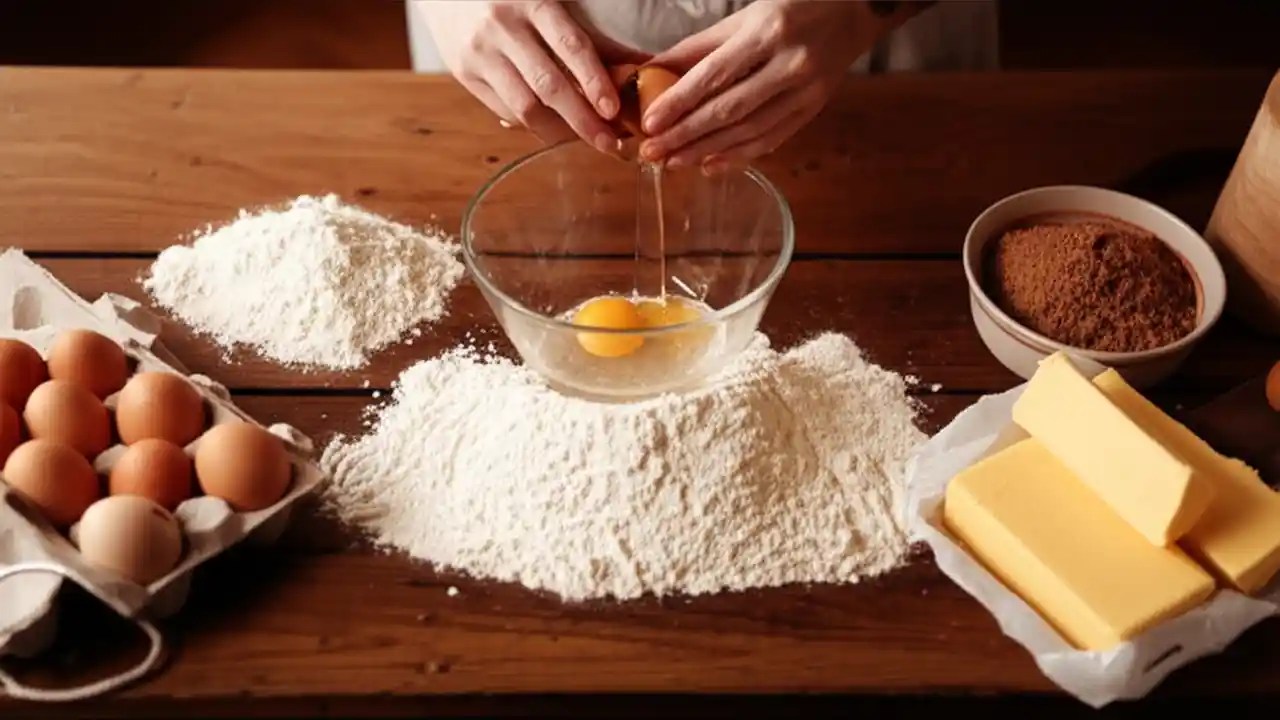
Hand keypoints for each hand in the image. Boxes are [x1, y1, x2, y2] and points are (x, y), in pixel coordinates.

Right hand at [420, 0, 626, 151]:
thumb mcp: (544, 0)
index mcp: (531, 1)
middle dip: (583, 120)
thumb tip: (635, 66)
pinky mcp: (462, 72)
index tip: (614, 110)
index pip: (570, 45)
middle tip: (609, 143)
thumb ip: (583, 34)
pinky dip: (532, 123)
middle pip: (548, 85)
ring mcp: (479, 53)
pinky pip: (504, 110)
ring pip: (524, 106)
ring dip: (558, 131)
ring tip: (585, 140)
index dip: (595, 80)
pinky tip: (552, 127)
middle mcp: (502, 28)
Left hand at [638, 1, 895, 172]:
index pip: (714, 75)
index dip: (679, 102)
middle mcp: (789, 64)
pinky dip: (738, 156)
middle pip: (729, 110)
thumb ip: (698, 49)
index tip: (650, 124)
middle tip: (653, 153)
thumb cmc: (789, 9)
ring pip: (750, 131)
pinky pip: (771, 139)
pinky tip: (710, 165)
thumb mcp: (742, 18)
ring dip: (707, 151)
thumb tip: (650, 73)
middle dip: (686, 135)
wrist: (852, 11)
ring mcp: (806, 91)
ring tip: (673, 162)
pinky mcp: (813, 110)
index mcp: (766, 33)